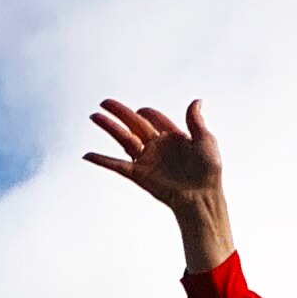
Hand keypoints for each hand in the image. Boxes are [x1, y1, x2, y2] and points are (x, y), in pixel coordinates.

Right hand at [82, 100, 236, 271]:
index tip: (142, 110)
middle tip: (104, 102)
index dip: (147, 113)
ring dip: (109, 127)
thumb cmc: (208, 172)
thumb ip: (196, 121)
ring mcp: (147, 160)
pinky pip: (117, 165)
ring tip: (94, 116)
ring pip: (124, 139)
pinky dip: (102, 161)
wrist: (202, 197)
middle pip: (134, 125)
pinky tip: (87, 155)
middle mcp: (157, 147)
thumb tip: (197, 100)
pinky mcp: (139, 175)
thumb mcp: (206, 140)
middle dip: (119, 112)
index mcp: (173, 138)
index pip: (154, 120)